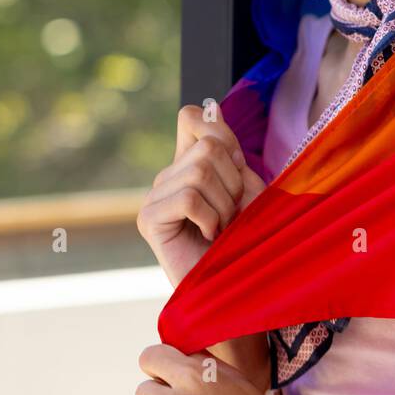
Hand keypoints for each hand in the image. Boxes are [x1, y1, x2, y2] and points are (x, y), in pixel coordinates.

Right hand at [136, 103, 266, 289]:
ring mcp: (155, 196)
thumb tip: (211, 106)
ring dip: (225, 204)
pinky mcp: (148, 219)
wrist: (239, 288)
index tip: (238, 168)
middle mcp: (168, 176)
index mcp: (190, 164)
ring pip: (199, 171)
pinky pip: (188, 198)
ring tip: (223, 229)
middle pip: (207, 145)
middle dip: (235, 181)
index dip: (222, 133)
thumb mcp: (246, 186)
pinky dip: (210, 218)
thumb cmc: (246, 241)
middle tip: (233, 214)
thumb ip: (228, 147)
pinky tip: (209, 238)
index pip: (192, 117)